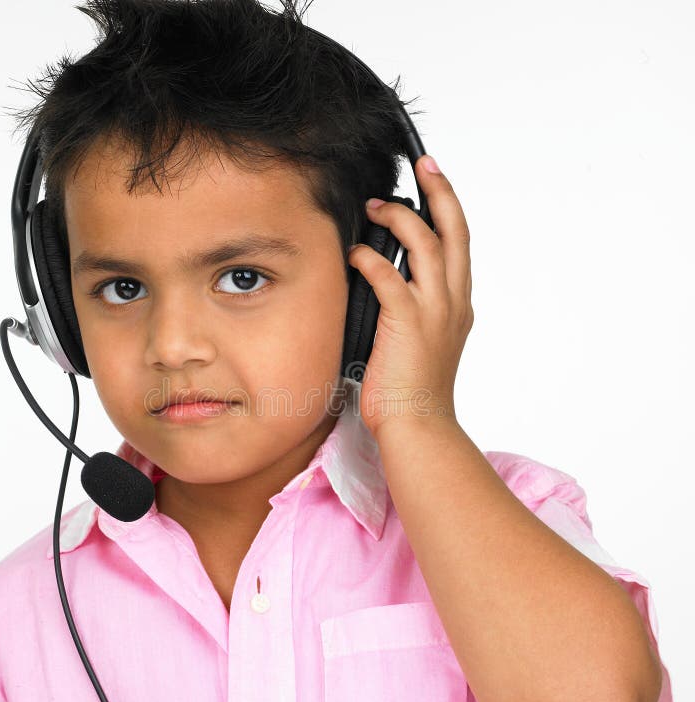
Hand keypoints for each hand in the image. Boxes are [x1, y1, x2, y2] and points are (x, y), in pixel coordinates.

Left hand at [347, 154, 473, 439]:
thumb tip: (389, 284)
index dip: (449, 208)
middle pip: (453, 231)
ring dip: (398, 217)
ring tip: (375, 207)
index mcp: (458, 305)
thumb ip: (415, 310)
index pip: (459, 244)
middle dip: (439, 191)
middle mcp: (453, 301)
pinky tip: (354, 254)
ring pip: (425, 243)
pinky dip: (369, 259)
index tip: (435, 181)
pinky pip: (388, 275)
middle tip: (423, 164)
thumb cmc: (414, 391)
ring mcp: (434, 309)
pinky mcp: (407, 321)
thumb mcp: (423, 342)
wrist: (419, 425)